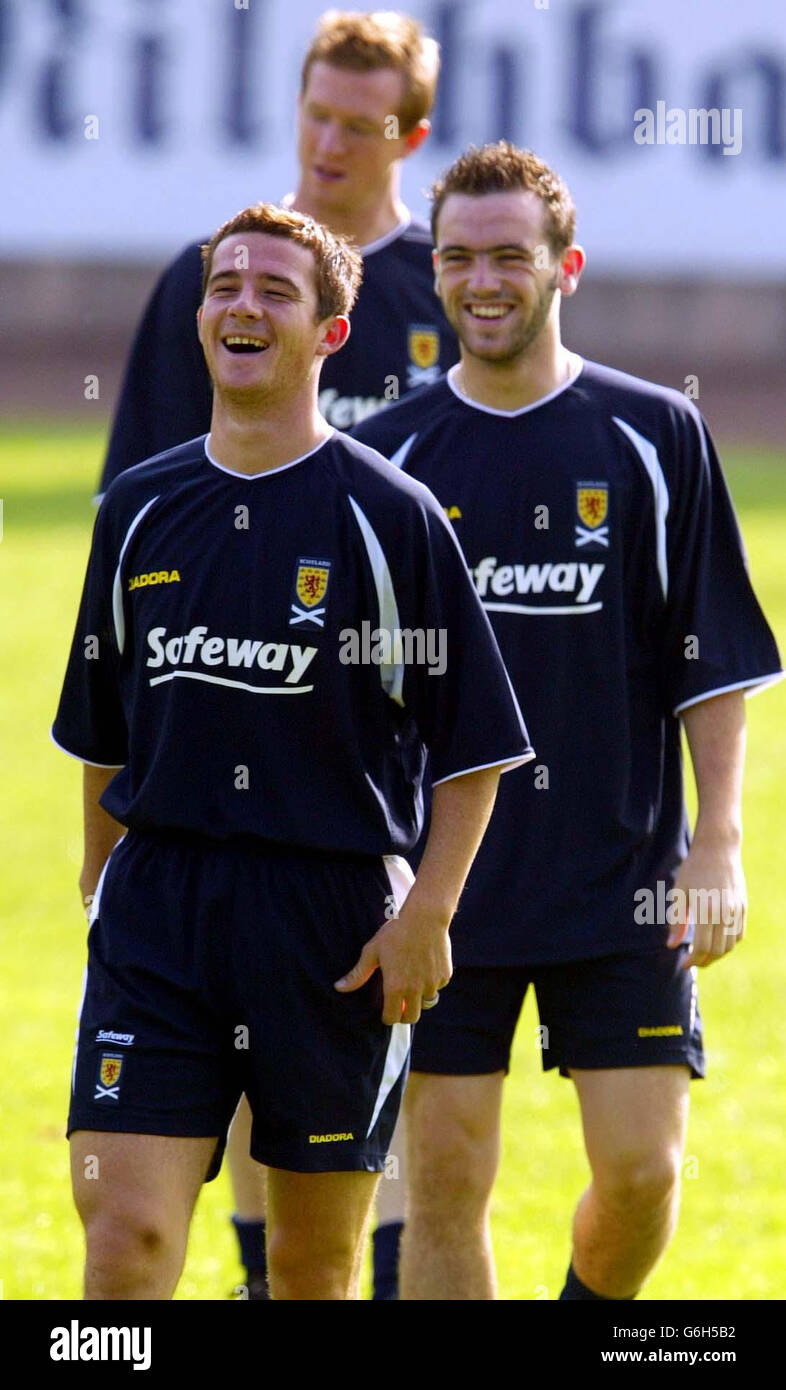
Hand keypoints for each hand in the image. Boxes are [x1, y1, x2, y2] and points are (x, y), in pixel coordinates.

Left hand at [334, 902, 452, 1023]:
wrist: (425, 917)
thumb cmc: (396, 933)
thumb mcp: (373, 952)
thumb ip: (358, 974)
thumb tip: (339, 987)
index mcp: (396, 987)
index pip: (392, 1018)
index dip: (387, 1016)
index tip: (386, 1010)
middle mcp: (415, 990)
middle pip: (412, 1018)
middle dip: (404, 1014)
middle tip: (400, 1003)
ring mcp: (432, 983)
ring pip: (426, 1002)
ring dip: (419, 998)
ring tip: (412, 981)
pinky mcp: (445, 975)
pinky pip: (438, 987)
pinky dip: (432, 983)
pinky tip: (425, 967)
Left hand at [667, 839, 745, 968]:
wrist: (718, 849)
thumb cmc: (693, 869)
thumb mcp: (679, 893)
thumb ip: (677, 922)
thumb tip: (672, 945)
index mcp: (705, 910)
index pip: (702, 948)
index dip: (693, 960)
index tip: (684, 963)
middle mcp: (724, 913)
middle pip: (717, 950)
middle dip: (704, 961)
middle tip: (692, 961)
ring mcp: (736, 911)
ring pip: (730, 945)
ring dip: (717, 955)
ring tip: (704, 954)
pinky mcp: (743, 907)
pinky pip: (739, 934)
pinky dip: (729, 944)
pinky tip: (717, 943)